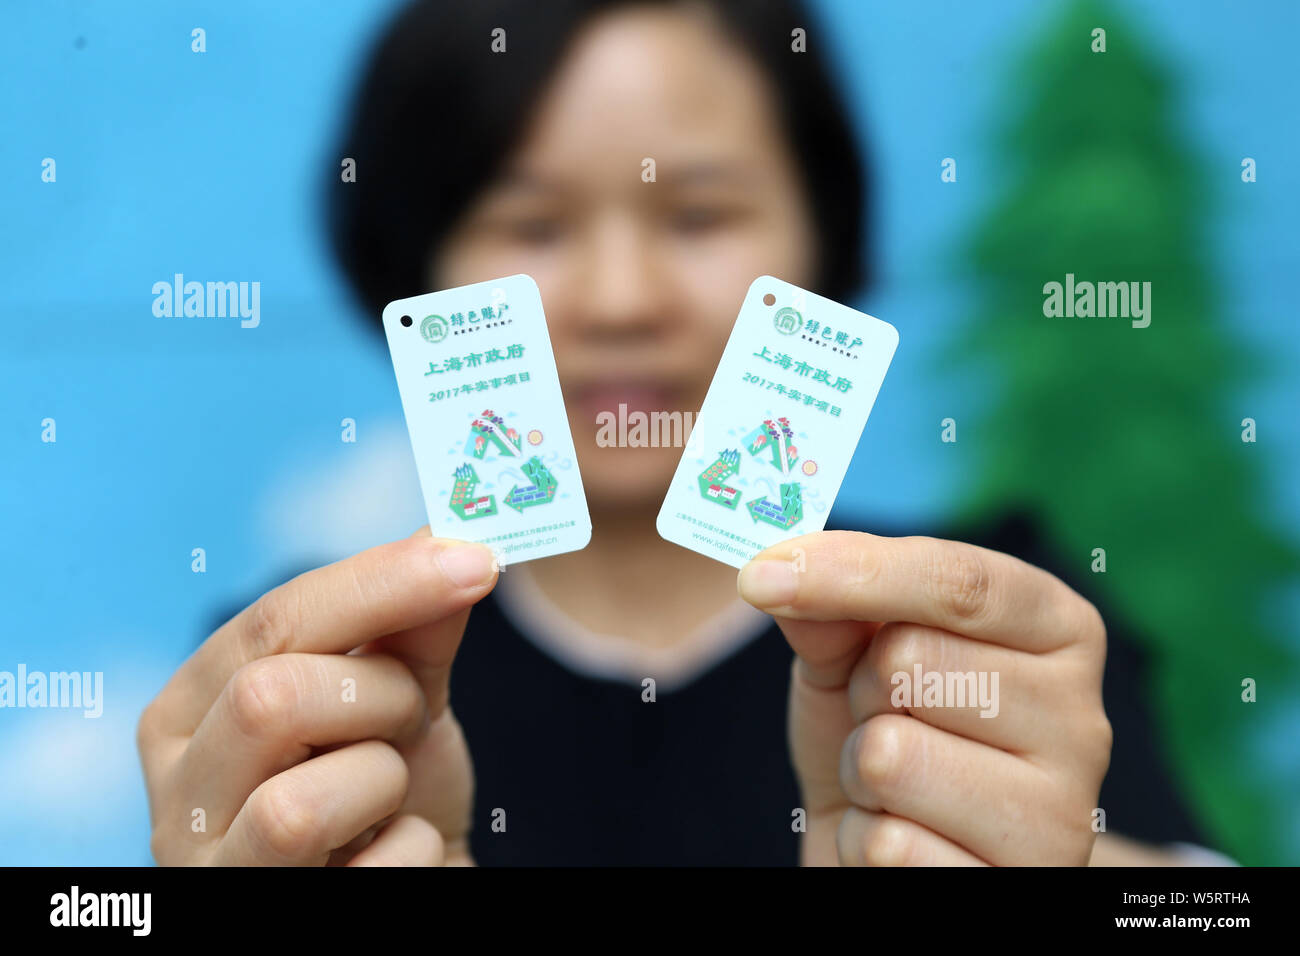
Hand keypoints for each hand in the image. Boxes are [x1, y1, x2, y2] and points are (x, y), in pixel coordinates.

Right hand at [138, 528, 497, 865]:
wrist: (411, 881)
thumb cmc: (390, 791)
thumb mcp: (401, 697)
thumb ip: (413, 626)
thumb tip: (447, 534)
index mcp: (190, 710)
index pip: (270, 622)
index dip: (381, 583)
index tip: (477, 562)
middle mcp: (176, 795)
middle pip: (267, 700)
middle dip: (378, 696)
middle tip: (414, 717)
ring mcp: (211, 874)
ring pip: (295, 809)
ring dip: (384, 781)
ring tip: (393, 793)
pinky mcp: (264, 922)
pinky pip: (370, 878)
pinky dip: (413, 852)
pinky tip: (394, 852)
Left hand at [737, 530, 1110, 865]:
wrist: (899, 857)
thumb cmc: (886, 733)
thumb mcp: (850, 658)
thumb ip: (830, 610)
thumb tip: (781, 573)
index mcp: (1058, 632)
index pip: (961, 581)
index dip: (855, 571)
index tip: (759, 576)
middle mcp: (1082, 719)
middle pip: (911, 661)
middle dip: (861, 690)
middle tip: (884, 718)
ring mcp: (1061, 815)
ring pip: (889, 756)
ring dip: (857, 771)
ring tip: (892, 785)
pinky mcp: (1019, 887)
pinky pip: (887, 846)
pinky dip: (864, 842)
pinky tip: (904, 841)